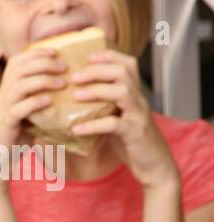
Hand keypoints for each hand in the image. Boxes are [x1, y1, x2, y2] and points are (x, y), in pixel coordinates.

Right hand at [0, 46, 67, 150]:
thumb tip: (69, 89)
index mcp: (7, 88)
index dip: (36, 52)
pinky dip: (35, 102)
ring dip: (43, 80)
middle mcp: (3, 95)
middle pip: (20, 68)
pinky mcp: (6, 124)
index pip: (18, 61)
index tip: (56, 51)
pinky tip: (49, 101)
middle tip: (65, 67)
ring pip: (20, 85)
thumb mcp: (27, 111)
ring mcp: (3, 108)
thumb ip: (40, 99)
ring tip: (61, 84)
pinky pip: (19, 108)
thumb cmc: (15, 134)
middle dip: (44, 63)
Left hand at [69, 50, 178, 189]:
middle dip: (97, 70)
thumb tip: (68, 105)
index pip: (127, 64)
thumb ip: (101, 109)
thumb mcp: (116, 120)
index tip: (87, 57)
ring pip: (122, 92)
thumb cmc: (130, 143)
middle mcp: (139, 101)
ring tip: (74, 96)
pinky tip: (75, 129)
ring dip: (96, 91)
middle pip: (123, 72)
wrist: (154, 166)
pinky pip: (114, 124)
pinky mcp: (135, 133)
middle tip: (74, 77)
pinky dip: (93, 124)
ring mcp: (138, 115)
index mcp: (134, 95)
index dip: (109, 56)